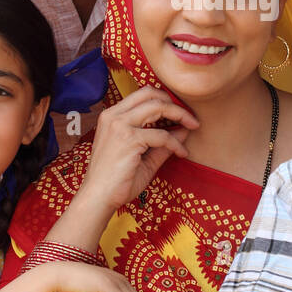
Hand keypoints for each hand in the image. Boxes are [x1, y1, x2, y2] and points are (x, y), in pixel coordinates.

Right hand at [77, 87, 197, 213]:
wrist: (98, 198)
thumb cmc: (117, 180)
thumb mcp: (144, 157)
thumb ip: (163, 142)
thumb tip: (184, 129)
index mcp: (112, 116)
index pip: (142, 95)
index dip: (164, 100)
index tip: (180, 113)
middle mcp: (114, 115)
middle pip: (150, 93)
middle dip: (174, 103)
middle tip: (190, 117)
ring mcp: (120, 125)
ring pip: (158, 106)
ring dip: (180, 114)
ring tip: (193, 126)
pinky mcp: (128, 139)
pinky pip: (162, 135)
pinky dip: (176, 143)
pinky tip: (181, 153)